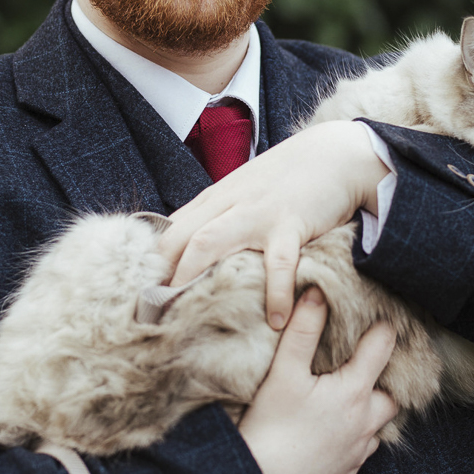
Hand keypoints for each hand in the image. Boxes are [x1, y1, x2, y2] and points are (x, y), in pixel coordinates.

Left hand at [159, 120, 389, 328]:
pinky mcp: (290, 222)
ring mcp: (256, 212)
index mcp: (213, 200)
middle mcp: (227, 204)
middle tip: (151, 318)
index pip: (168, 233)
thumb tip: (195, 255)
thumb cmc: (288, 179)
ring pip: (209, 243)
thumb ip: (220, 218)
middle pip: (177, 239)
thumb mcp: (244, 193)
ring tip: (187, 318)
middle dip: (159, 277)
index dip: (149, 266)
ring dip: (192, 279)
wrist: (334, 153)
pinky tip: (277, 320)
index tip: (139, 300)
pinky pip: (277, 262)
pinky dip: (275, 292)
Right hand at [239, 287, 397, 473]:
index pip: (382, 349)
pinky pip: (360, 452)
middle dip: (384, 378)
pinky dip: (354, 437)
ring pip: (377, 426)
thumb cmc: (270, 428)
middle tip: (367, 362)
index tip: (384, 315)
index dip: (384, 328)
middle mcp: (364, 424)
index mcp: (354, 393)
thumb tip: (318, 292)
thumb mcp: (283, 372)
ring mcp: (356, 454)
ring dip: (370, 410)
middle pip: (391, 395)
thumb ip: (303, 330)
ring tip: (349, 397)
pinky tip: (333, 432)